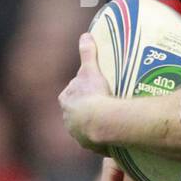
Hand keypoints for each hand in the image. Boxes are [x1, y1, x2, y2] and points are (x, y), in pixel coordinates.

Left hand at [59, 34, 113, 153]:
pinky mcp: (90, 145)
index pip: (71, 95)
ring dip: (95, 125)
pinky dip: (103, 138)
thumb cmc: (93, 95)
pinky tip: (113, 135)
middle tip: (103, 106)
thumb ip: (87, 53)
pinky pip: (97, 141)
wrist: (100, 121)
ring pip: (85, 128)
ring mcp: (78, 134)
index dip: (80, 91)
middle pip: (77, 113)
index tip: (91, 90)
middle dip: (87, 110)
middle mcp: (68, 119)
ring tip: (110, 122)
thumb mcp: (90, 70)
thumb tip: (85, 35)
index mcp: (66, 101)